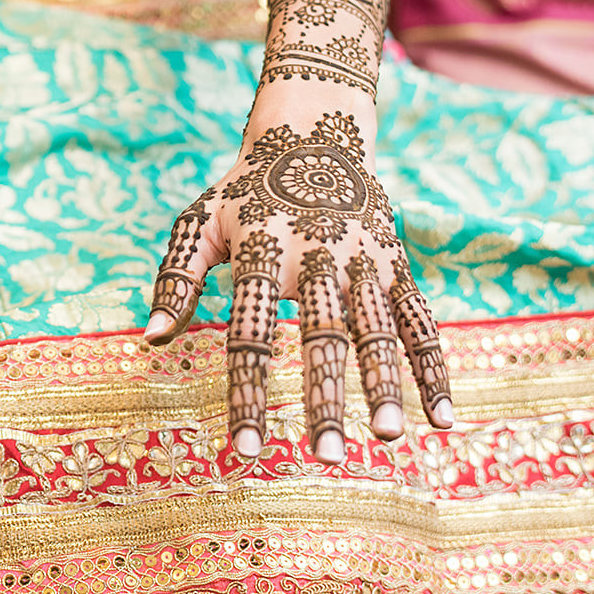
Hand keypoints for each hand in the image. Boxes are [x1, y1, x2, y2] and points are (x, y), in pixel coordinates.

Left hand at [144, 106, 452, 464]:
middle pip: (322, 334)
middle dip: (325, 397)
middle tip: (326, 458)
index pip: (251, 330)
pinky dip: (433, 369)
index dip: (247, 392)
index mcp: (263, 249)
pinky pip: (421, 320)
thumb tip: (151, 340)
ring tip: (387, 438)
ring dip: (385, 383)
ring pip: (377, 328)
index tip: (245, 450)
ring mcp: (364, 259)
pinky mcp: (397, 263)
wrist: (312, 135)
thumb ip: (177, 279)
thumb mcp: (199, 222)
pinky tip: (443, 420)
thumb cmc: (243, 194)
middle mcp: (318, 255)